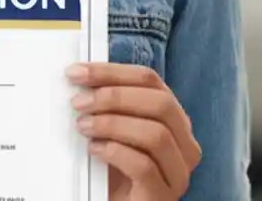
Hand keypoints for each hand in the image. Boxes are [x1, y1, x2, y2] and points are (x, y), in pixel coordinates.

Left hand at [66, 62, 201, 200]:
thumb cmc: (113, 171)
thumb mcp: (113, 132)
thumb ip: (108, 106)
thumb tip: (80, 78)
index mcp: (173, 120)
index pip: (150, 81)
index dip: (112, 72)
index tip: (77, 73)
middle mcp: (184, 144)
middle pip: (160, 103)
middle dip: (114, 96)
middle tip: (79, 102)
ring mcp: (177, 173)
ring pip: (156, 134)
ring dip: (113, 124)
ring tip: (83, 126)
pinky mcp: (162, 197)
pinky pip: (145, 167)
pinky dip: (115, 152)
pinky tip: (94, 150)